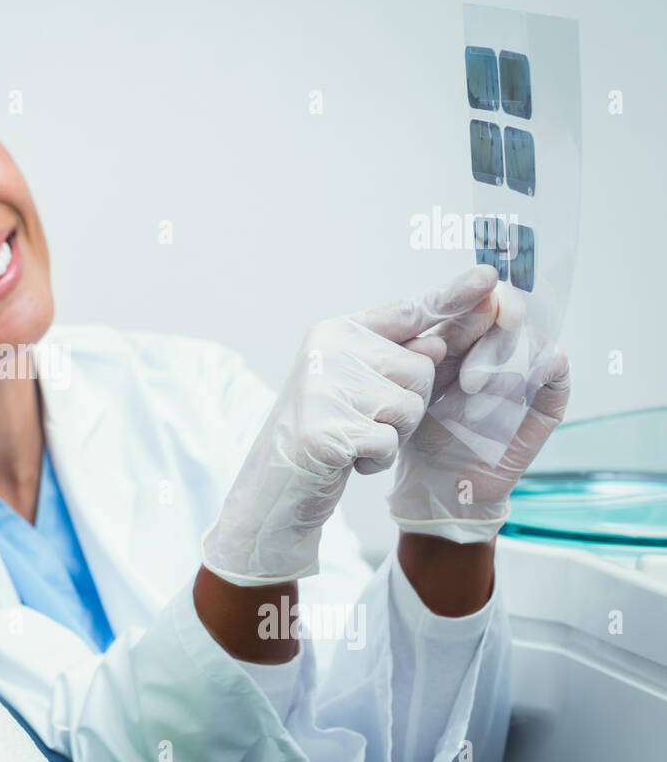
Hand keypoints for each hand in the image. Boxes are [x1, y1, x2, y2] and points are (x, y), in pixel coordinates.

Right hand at [200, 264, 500, 586]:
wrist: (271, 486)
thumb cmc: (324, 432)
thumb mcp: (358, 386)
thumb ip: (396, 361)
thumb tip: (438, 345)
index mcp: (336, 332)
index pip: (407, 311)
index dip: (452, 295)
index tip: (489, 275)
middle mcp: (327, 350)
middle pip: (420, 369)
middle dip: (408, 405)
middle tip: (363, 420)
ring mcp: (322, 388)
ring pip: (409, 407)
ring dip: (392, 435)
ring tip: (353, 438)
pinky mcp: (325, 430)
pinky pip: (389, 442)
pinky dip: (375, 460)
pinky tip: (345, 459)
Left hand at [387, 288, 571, 543]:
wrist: (432, 487)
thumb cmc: (412, 437)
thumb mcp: (405, 388)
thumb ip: (414, 352)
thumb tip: (424, 314)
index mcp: (455, 342)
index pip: (471, 304)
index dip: (473, 292)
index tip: (478, 282)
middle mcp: (490, 353)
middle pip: (503, 315)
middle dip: (490, 316)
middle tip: (478, 323)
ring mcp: (520, 376)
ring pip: (527, 339)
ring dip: (503, 352)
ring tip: (469, 384)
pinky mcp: (544, 403)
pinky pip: (556, 373)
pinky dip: (546, 364)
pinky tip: (531, 368)